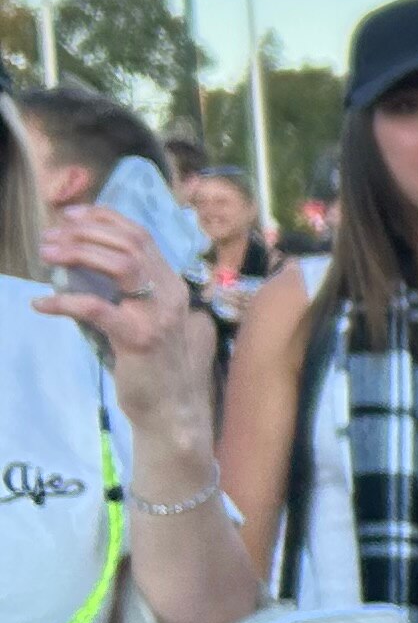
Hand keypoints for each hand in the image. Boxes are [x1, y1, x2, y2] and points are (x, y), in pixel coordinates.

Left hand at [31, 208, 201, 383]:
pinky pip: (97, 309)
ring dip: (78, 254)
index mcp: (170, 284)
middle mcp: (170, 293)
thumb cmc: (151, 363)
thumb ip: (126, 291)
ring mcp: (157, 315)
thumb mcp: (144, 317)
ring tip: (47, 256)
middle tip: (50, 238)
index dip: (105, 218)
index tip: (70, 215)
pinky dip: (65, 302)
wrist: (171, 407)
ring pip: (121, 265)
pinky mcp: (139, 338)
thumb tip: (82, 262)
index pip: (141, 236)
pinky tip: (41, 304)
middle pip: (129, 244)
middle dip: (84, 233)